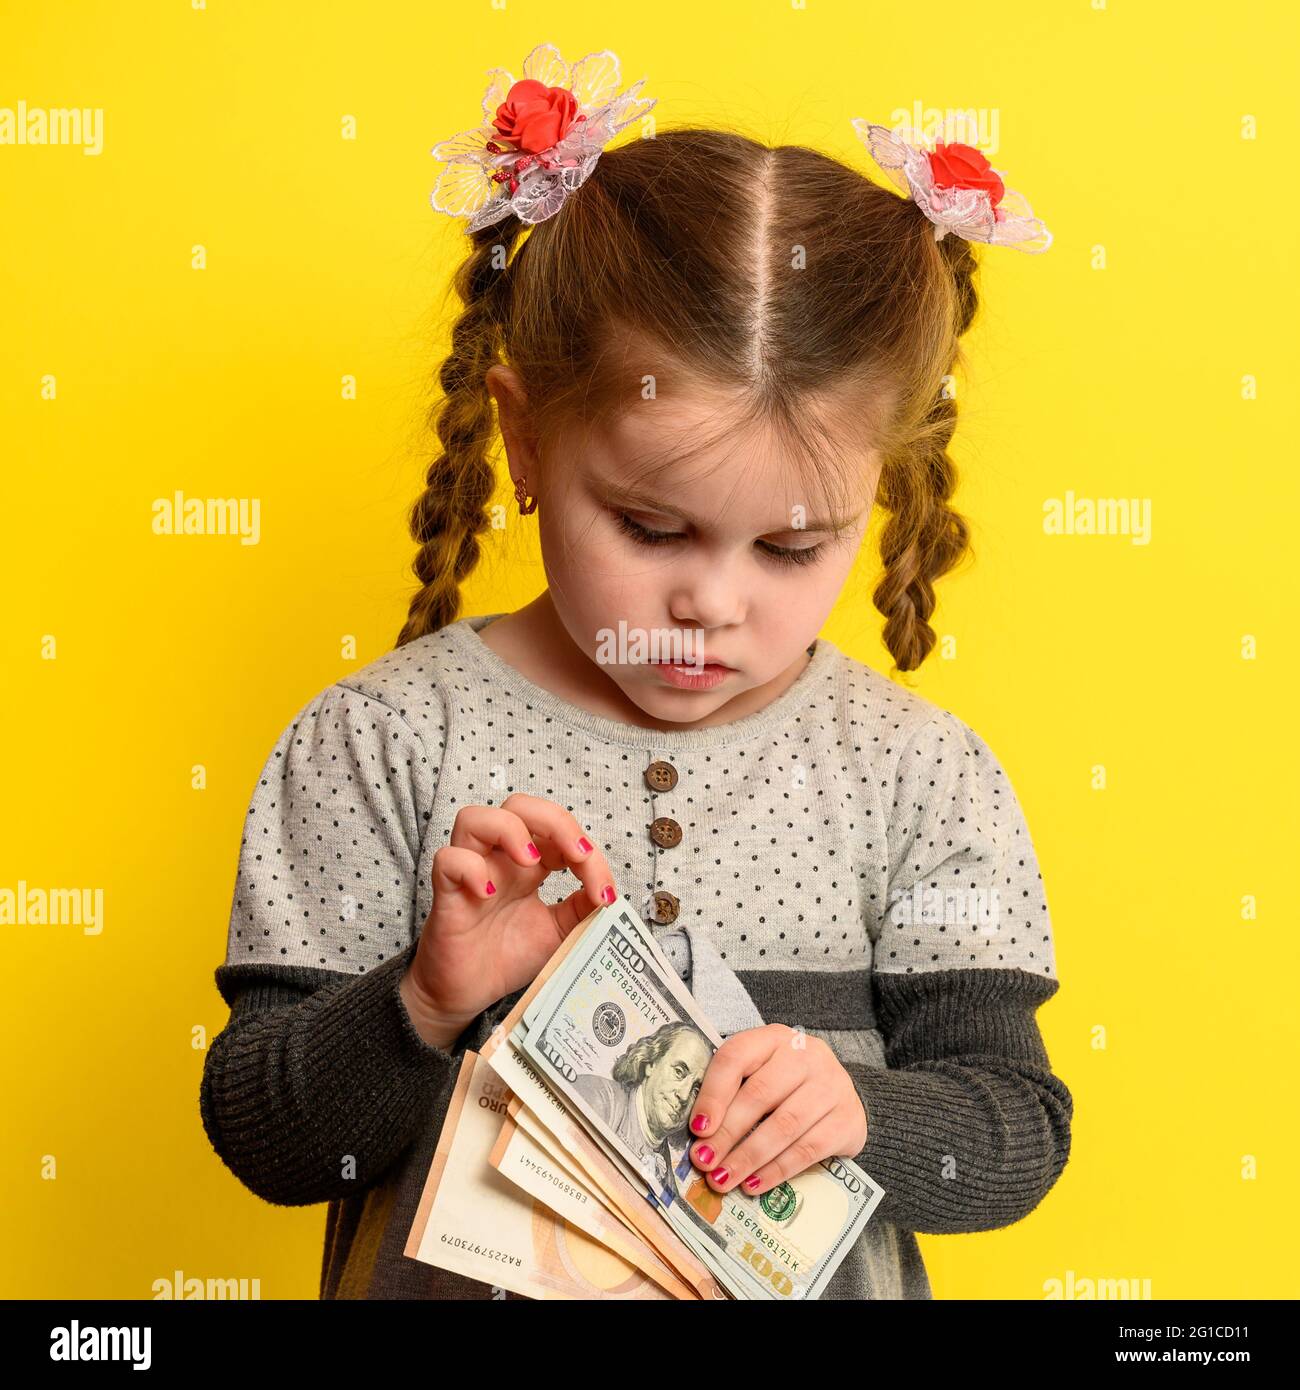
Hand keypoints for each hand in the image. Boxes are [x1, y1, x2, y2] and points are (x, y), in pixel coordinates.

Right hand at [402, 793, 618, 1038]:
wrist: (468, 994)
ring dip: (509, 830)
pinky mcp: (446, 895)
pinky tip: (489, 892)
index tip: (605, 894)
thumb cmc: (507, 957)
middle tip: (576, 856)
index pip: (558, 833)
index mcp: (528, 865)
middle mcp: (499, 860)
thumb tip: (609, 892)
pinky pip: (447, 859)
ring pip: (474, 817)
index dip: (586, 851)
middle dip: (554, 821)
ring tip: (531, 862)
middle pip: (519, 805)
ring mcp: (471, 873)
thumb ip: (581, 909)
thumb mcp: (558, 932)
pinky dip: (469, 867)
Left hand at [684, 1024, 867, 1196]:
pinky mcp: (847, 1119)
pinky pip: (808, 1149)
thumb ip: (731, 1093)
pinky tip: (755, 1184)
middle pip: (760, 1094)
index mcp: (774, 1038)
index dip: (714, 1094)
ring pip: (784, 1125)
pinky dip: (777, 1170)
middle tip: (705, 1162)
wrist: (840, 1095)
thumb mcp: (760, 1073)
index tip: (698, 1129)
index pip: (737, 1056)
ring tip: (723, 1179)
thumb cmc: (787, 1085)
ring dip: (748, 1157)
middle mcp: (806, 1056)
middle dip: (727, 1133)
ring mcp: (832, 1086)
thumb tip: (699, 1135)